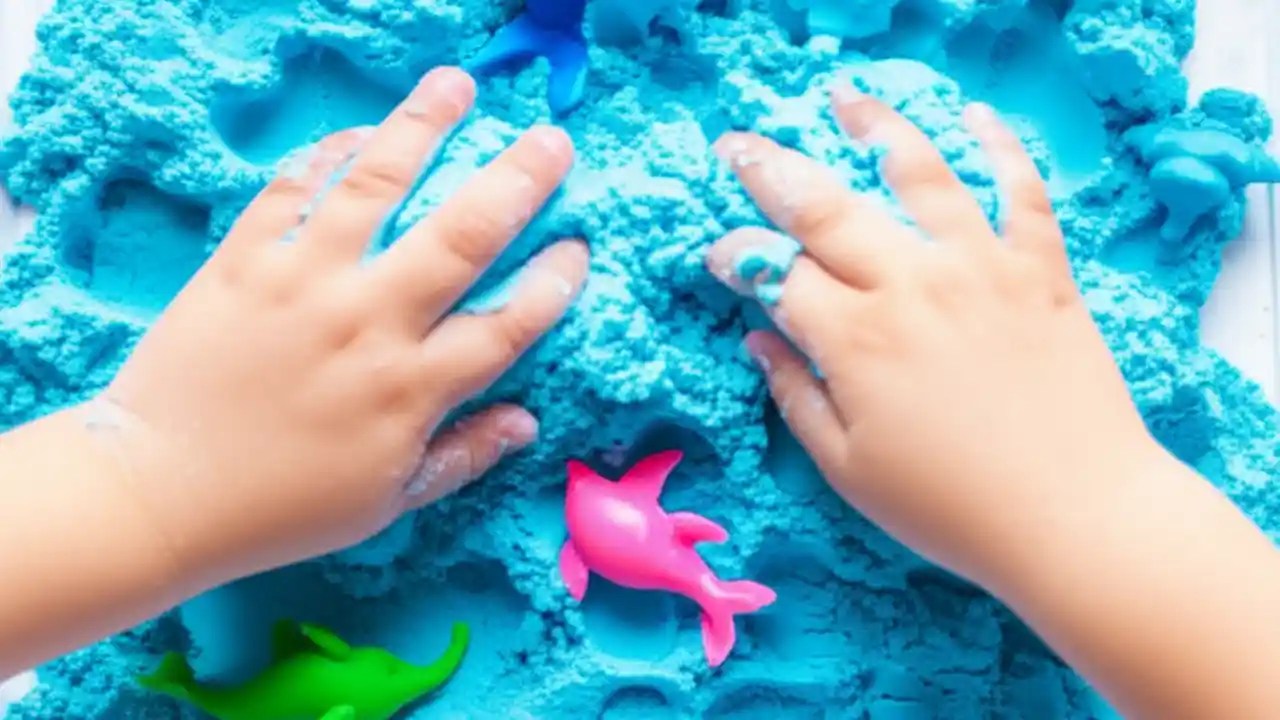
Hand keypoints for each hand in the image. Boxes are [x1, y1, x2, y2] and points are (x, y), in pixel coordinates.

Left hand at [92, 67, 587, 590]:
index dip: (553, 283)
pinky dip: (327, 156)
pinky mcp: (243, 263)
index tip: (578, 248)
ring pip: (375, 189)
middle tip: (553, 141)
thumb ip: (463, 457)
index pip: (506, 324)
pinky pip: (290, 192)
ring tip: (456, 87)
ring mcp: (303, 285)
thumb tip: (527, 421)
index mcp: (411, 389)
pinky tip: (359, 132)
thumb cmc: (283, 507)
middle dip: (516, 182)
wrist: (159, 492)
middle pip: (460, 239)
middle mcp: (368, 325)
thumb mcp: (388, 501)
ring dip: (422, 130)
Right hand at [709, 90, 1160, 586]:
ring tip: (844, 99)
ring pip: (919, 174)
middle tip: (737, 146)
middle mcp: (911, 284)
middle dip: (771, 171)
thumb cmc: (951, 507)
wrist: (1076, 515)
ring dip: (874, 128)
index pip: (775, 273)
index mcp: (856, 338)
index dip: (737, 258)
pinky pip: (1021, 192)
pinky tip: (977, 120)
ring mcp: (981, 267)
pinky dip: (1001, 150)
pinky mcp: (1040, 271)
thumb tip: (759, 338)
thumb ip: (795, 396)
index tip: (719, 256)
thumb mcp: (848, 467)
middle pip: (826, 207)